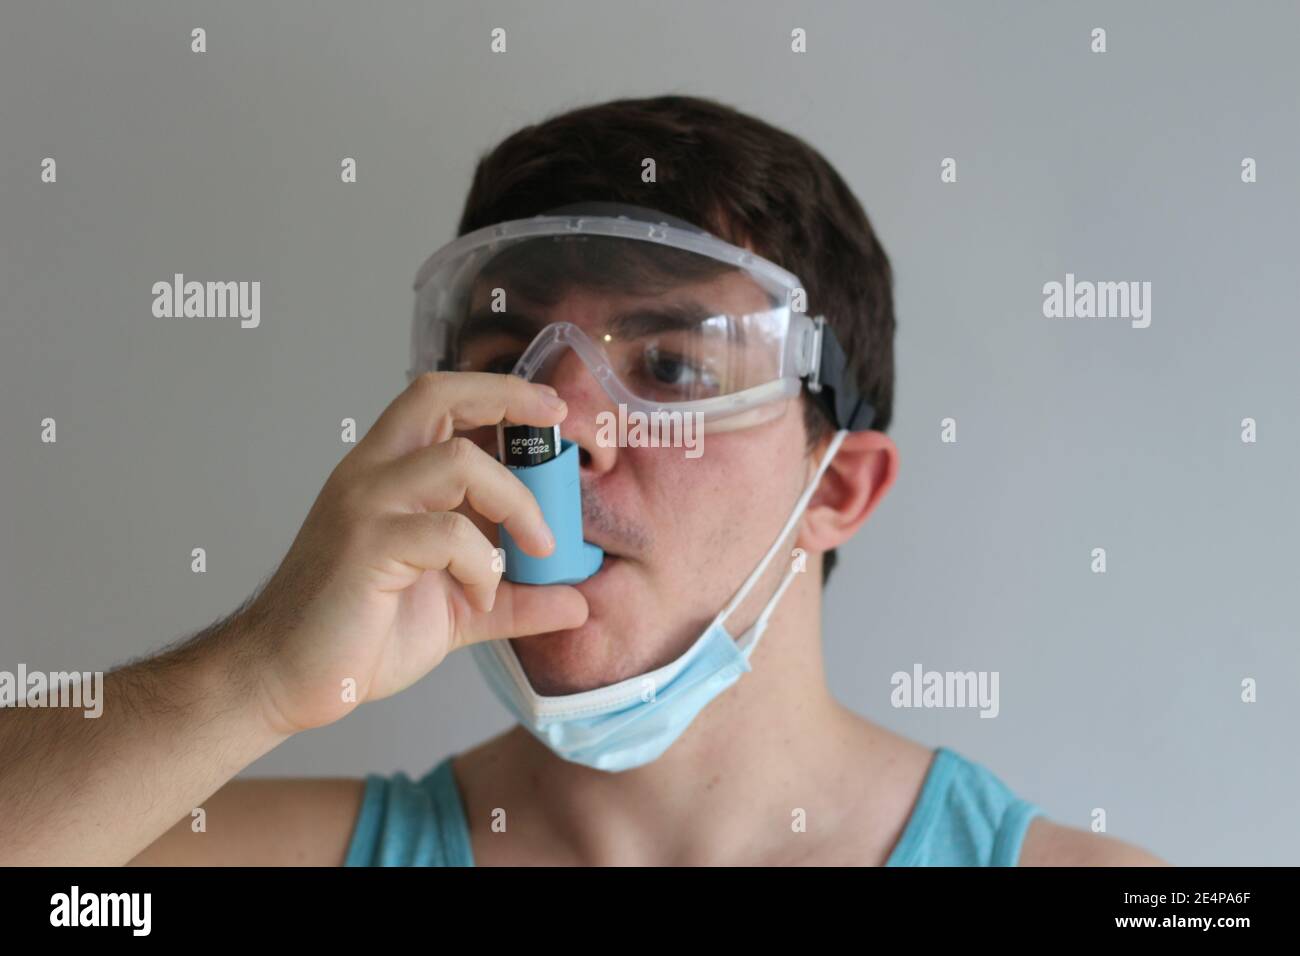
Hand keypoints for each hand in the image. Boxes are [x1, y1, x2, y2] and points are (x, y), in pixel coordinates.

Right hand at [238, 372, 586, 734]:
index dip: (497, 392)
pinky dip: (483, 566)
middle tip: (557, 432)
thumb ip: (514, 598)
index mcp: (387, 475)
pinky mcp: (366, 547)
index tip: (550, 409)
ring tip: (535, 554)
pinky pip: (449, 534)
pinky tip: (478, 600)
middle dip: (508, 401)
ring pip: (458, 462)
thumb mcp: (456, 609)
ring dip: (516, 504)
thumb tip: (579, 601)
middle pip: (438, 397)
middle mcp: (370, 476)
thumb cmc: (359, 634)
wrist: (286, 680)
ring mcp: (365, 507)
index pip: (438, 400)